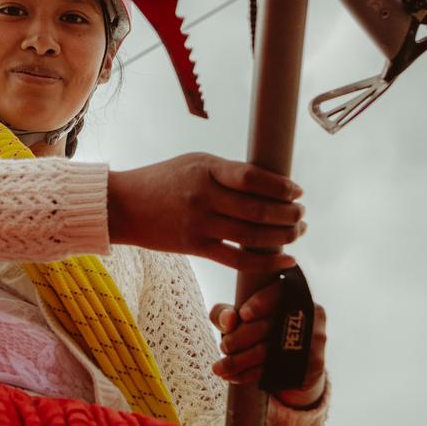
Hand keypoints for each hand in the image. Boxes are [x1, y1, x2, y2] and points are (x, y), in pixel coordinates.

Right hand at [107, 153, 305, 271]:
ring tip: (297, 232)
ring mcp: (199, 224)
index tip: (296, 192)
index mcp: (205, 169)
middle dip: (288, 214)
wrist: (124, 205)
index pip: (252, 177)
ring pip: (252, 235)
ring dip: (283, 236)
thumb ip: (228, 172)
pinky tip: (286, 259)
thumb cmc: (163, 179)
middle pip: (258, 209)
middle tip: (302, 215)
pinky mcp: (195, 247)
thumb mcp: (194, 163)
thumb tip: (271, 185)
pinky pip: (238, 259)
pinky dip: (266, 262)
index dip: (280, 187)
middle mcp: (203, 197)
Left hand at [210, 280, 326, 406]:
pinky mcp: (313, 364)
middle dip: (240, 338)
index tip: (243, 314)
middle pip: (270, 325)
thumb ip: (224, 314)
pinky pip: (277, 370)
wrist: (291, 366)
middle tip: (223, 346)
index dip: (261, 302)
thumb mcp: (238, 319)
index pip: (280, 290)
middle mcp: (310, 313)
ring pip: (271, 352)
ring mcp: (315, 339)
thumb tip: (227, 320)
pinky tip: (233, 376)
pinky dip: (250, 374)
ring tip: (219, 367)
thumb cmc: (258, 333)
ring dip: (240, 361)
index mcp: (293, 294)